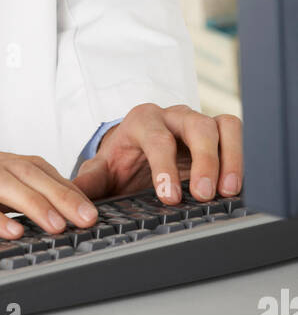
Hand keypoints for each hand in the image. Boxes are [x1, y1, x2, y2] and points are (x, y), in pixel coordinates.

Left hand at [73, 103, 242, 205]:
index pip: (155, 137)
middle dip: (202, 160)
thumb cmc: (123, 158)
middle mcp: (173, 117)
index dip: (163, 165)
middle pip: (194, 126)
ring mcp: (198, 122)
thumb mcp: (104, 168)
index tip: (168, 195)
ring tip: (228, 191)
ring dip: (228, 157)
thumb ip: (90, 182)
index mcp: (142, 121)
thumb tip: (73, 198)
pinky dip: (241, 155)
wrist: (138, 149)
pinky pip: (235, 132)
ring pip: (221, 125)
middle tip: (203, 194)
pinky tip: (240, 185)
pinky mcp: (218, 132)